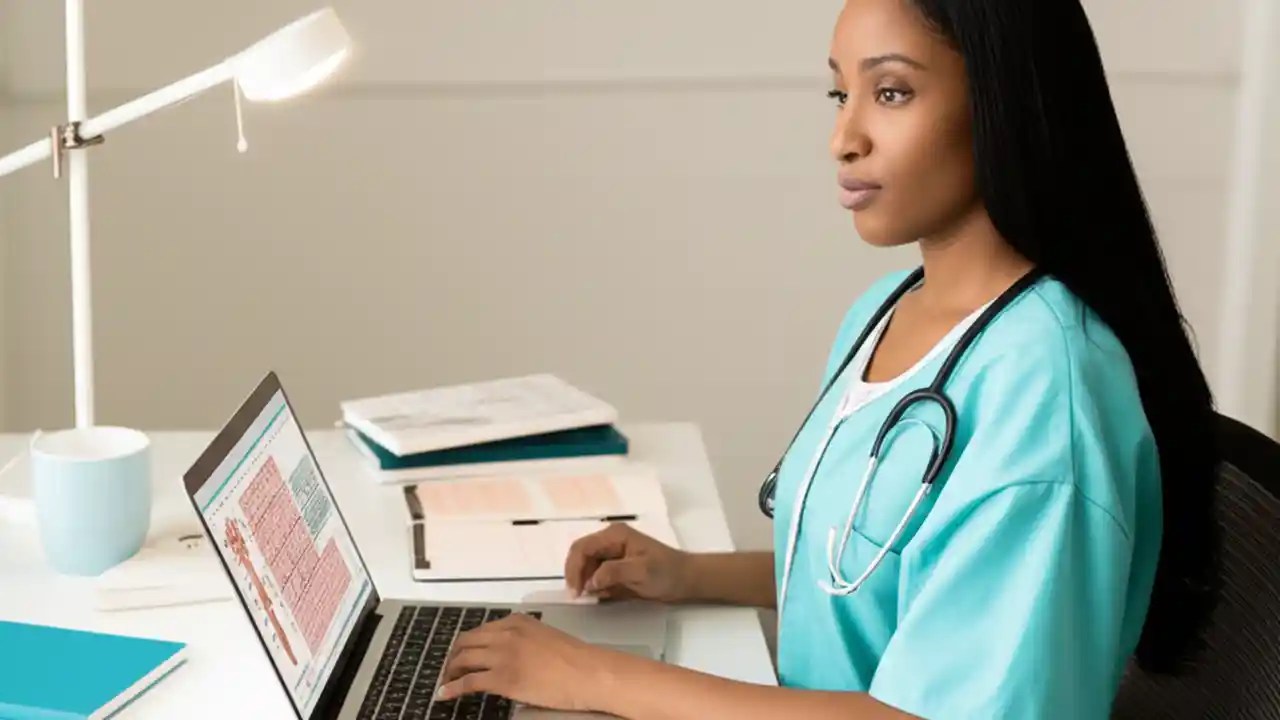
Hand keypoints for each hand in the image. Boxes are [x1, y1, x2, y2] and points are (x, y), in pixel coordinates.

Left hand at [437, 613, 610, 711]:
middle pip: (466, 642)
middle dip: (453, 657)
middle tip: (450, 670)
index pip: (480, 631)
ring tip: (445, 683)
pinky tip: (444, 694)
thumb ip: (523, 641)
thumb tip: (509, 656)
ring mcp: (502, 655)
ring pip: (463, 660)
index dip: (466, 645)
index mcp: (516, 621)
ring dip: (450, 672)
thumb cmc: (575, 659)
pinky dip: (452, 688)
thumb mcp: (544, 638)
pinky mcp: (502, 678)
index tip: (462, 656)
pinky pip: (468, 682)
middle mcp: (505, 633)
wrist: (587, 672)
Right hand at [565, 523, 690, 601]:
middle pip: (581, 555)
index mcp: (615, 535)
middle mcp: (610, 541)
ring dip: (586, 582)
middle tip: (579, 597)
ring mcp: (613, 553)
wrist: (686, 580)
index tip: (576, 592)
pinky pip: (597, 575)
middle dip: (577, 576)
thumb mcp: (641, 572)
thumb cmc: (666, 572)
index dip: (574, 569)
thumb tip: (590, 582)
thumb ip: (613, 573)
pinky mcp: (616, 566)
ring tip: (593, 598)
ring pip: (587, 566)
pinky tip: (602, 596)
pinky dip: (595, 586)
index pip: (582, 548)